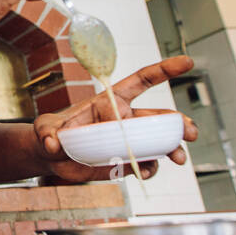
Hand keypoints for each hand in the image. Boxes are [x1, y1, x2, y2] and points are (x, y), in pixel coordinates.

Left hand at [31, 55, 198, 183]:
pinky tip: (146, 172)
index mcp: (111, 100)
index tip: (188, 62)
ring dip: (172, 148)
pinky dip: (149, 168)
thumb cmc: (50, 133)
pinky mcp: (126, 160)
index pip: (141, 80)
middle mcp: (125, 119)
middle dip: (179, 123)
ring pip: (159, 141)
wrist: (50, 158)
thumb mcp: (45, 128)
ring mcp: (128, 141)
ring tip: (179, 158)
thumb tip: (53, 143)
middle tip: (190, 133)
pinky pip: (145, 164)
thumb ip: (47, 131)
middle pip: (159, 116)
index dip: (165, 70)